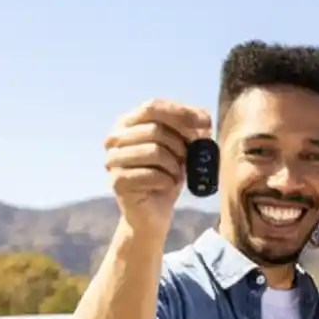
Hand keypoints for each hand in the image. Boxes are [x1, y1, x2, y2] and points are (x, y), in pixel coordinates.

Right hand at [104, 99, 212, 232]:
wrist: (153, 212)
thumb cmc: (166, 174)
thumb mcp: (182, 146)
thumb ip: (191, 128)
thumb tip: (204, 123)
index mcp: (127, 122)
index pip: (153, 106)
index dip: (181, 113)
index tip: (206, 124)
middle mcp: (115, 138)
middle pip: (155, 129)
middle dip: (180, 145)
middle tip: (187, 159)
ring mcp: (113, 160)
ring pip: (154, 151)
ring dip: (174, 165)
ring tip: (175, 174)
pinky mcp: (117, 181)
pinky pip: (152, 174)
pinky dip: (167, 181)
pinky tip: (166, 186)